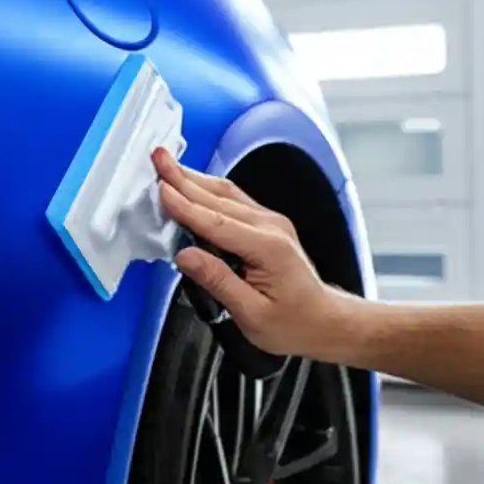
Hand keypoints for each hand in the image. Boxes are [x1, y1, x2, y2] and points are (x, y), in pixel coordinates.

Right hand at [151, 148, 361, 362]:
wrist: (325, 322)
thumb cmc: (294, 323)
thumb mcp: (253, 314)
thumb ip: (218, 282)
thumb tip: (186, 257)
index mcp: (267, 248)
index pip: (215, 222)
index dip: (184, 205)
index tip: (161, 190)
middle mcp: (270, 228)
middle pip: (217, 197)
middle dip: (182, 178)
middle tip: (158, 159)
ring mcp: (270, 223)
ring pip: (225, 193)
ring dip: (193, 178)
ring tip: (167, 164)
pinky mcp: (267, 225)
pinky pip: (232, 200)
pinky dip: (206, 190)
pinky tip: (191, 184)